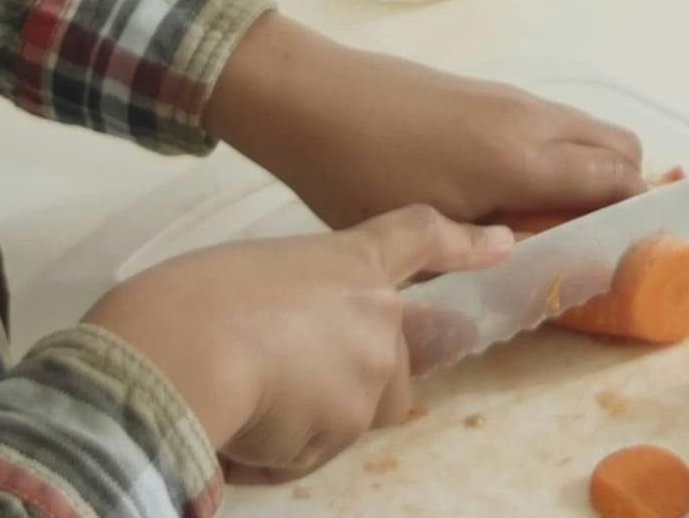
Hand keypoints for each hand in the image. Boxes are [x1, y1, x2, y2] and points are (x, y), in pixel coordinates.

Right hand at [81, 205, 510, 481]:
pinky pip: (312, 452)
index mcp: (349, 260)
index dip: (463, 242)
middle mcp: (377, 314)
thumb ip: (295, 299)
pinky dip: (277, 451)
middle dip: (345, 381)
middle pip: (389, 361)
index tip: (502, 244)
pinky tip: (238, 430)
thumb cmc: (194, 301)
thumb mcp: (251, 275)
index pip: (419, 237)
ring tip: (246, 401)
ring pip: (352, 414)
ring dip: (309, 420)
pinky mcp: (351, 426)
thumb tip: (288, 345)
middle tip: (278, 378)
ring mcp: (372, 372)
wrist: (186, 351)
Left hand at [205, 15, 645, 230]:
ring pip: (586, 130)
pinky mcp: (488, 94)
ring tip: (549, 222)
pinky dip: (559, 154)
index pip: (619, 179)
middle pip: (620, 147)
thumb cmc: (359, 174)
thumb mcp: (425, 231)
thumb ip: (488, 253)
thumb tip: (538, 272)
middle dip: (623, 192)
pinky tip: (511, 194)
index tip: (631, 253)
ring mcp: (512, 100)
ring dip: (589, 171)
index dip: (639, 215)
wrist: (311, 99)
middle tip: (590, 241)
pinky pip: (554, 123)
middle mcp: (532, 121)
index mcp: (525, 159)